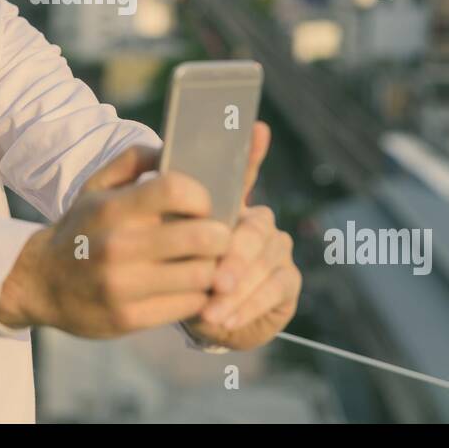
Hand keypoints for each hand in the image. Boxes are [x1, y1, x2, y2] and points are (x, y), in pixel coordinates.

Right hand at [0, 144, 233, 338]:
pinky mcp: (129, 319)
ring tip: (205, 262)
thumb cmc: (82, 228)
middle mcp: (116, 246)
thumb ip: (134, 160)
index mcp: (112, 208)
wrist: (40, 283)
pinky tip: (188, 286)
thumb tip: (173, 148)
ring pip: (201, 275)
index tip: (203, 205)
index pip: (176, 190)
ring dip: (212, 268)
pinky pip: (188, 305)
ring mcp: (122, 286)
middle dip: (221, 236)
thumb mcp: (96, 187)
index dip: (201, 196)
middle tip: (218, 237)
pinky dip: (198, 294)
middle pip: (200, 237)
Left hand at [181, 122, 302, 349]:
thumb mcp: (166, 246)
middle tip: (217, 279)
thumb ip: (168, 213)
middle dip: (236, 255)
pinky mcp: (289, 281)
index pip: (243, 171)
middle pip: (256, 228)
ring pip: (266, 262)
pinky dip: (249, 307)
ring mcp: (278, 249)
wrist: (202, 318)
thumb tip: (159, 171)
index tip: (256, 128)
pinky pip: (276, 289)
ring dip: (238, 290)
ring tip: (213, 310)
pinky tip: (225, 319)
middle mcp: (260, 221)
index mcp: (230, 206)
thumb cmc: (181, 273)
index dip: (251, 151)